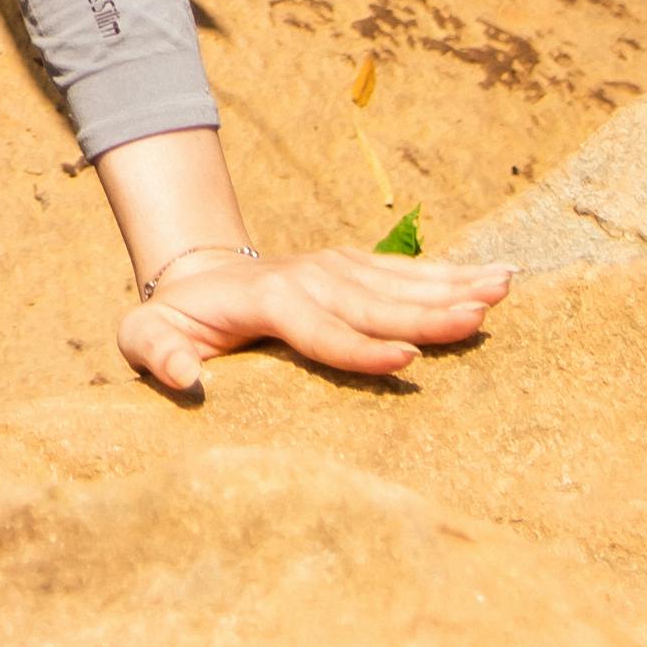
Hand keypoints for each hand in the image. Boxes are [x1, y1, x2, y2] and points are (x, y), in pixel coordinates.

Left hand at [116, 233, 511, 397]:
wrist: (193, 274)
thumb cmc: (172, 320)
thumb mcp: (142, 337)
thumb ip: (158, 356)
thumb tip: (187, 379)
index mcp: (265, 299)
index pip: (318, 326)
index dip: (359, 346)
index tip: (404, 358)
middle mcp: (308, 276)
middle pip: (372, 300)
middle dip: (426, 310)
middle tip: (478, 316)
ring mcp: (334, 267)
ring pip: (399, 280)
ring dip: (453, 284)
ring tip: (504, 287)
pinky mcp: (353, 267)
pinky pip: (407, 272)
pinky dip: (452, 273)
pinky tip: (495, 276)